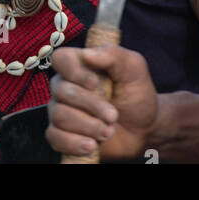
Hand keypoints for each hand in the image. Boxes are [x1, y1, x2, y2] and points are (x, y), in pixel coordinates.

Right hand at [47, 44, 156, 160]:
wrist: (143, 129)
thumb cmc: (137, 94)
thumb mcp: (134, 69)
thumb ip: (113, 55)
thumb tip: (87, 54)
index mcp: (80, 64)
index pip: (60, 59)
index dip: (74, 71)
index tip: (95, 83)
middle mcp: (66, 86)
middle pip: (62, 91)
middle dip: (91, 105)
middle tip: (113, 115)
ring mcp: (62, 110)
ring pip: (59, 115)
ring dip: (88, 126)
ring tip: (108, 131)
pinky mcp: (62, 135)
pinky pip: (55, 137)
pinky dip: (74, 143)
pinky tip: (92, 145)